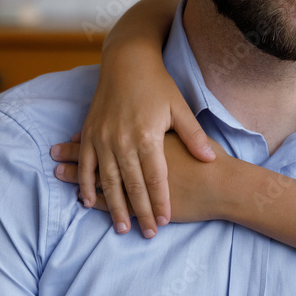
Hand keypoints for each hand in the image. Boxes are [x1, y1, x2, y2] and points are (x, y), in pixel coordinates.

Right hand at [51, 45, 214, 238]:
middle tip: (147, 234)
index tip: (165, 221)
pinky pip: (87, 165)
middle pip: (132, 185)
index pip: (156, 178)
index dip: (160, 201)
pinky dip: (86, 185)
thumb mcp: (180, 108)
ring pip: (107, 180)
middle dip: (140, 212)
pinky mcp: (90, 133)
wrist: (127, 61)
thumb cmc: (157, 85)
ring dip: (114, 206)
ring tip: (121, 228)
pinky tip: (89, 203)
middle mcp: (122, 139)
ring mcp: (102, 137)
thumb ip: (193, 136)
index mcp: (147, 135)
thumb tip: (210, 158)